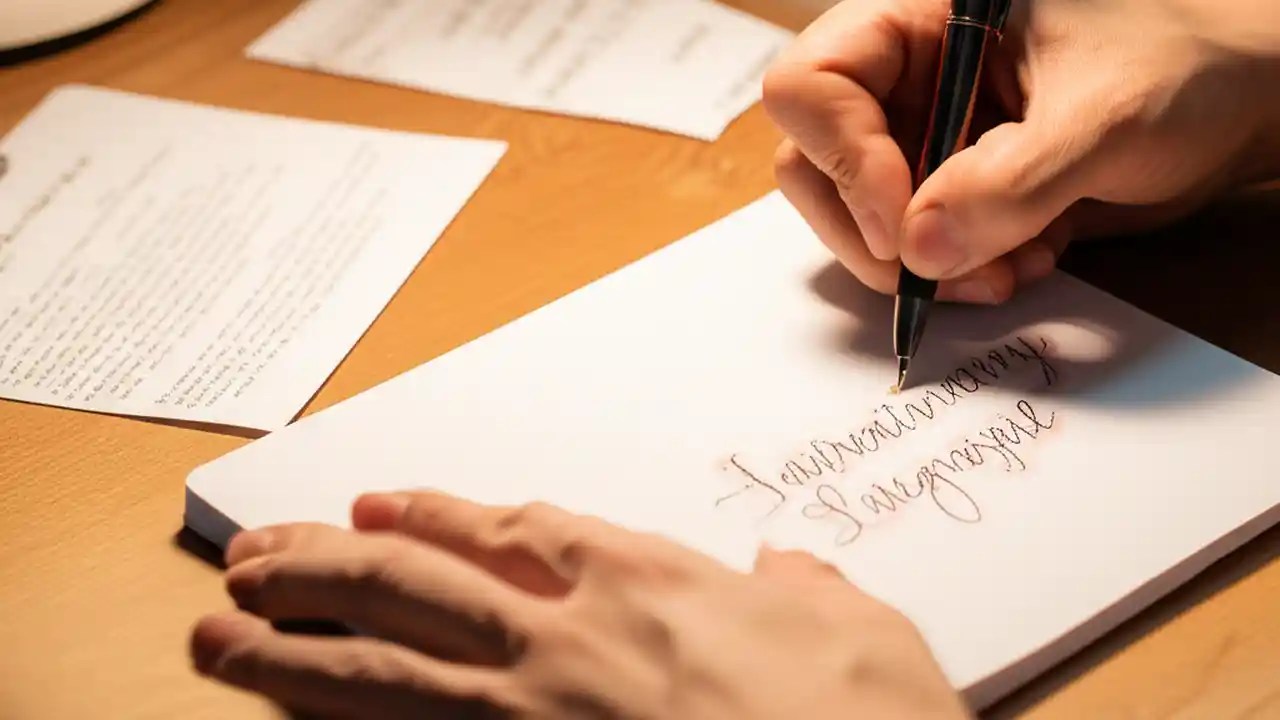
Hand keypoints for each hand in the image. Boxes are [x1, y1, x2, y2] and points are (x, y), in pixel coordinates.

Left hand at [190, 492, 969, 718]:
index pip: (521, 530)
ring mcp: (534, 717)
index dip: (440, 515)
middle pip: (419, 582)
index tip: (384, 507)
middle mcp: (575, 639)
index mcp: (653, 584)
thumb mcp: (869, 638)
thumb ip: (815, 590)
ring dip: (289, 646)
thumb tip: (791, 566)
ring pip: (381, 668)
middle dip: (327, 564)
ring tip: (215, 633)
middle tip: (257, 555)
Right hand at [763, 0, 1279, 303]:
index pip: (815, 81)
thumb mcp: (1102, 119)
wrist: (1242, 107)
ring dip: (920, 263)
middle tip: (934, 270)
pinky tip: (1023, 261)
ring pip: (857, 214)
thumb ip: (1010, 183)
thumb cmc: (1189, 69)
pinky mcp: (950, 185)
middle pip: (817, 158)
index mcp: (925, 17)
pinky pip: (910, 243)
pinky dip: (955, 271)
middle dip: (873, 229)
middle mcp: (910, 73)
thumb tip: (917, 250)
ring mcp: (926, 132)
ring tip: (1004, 270)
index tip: (904, 218)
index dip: (845, 155)